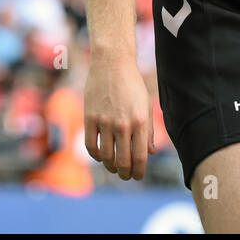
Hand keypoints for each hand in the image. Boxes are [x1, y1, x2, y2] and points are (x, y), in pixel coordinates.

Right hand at [84, 51, 153, 180]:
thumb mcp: (146, 105)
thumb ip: (148, 131)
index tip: (138, 176)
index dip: (139, 171)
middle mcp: (123, 123)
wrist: (112, 63)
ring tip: (114, 167)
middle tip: (126, 176)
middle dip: (125, 174)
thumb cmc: (132, 85)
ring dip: (110, 166)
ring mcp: (105, 121)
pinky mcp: (89, 117)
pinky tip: (101, 156)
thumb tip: (150, 153)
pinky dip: (96, 155)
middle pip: (123, 161)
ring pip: (105, 156)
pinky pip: (90, 145)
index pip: (140, 157)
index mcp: (140, 121)